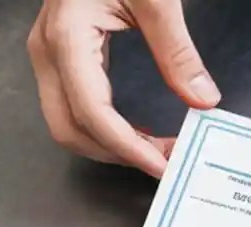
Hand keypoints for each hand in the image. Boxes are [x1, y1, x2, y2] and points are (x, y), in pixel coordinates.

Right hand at [27, 0, 220, 177]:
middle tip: (164, 161)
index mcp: (67, 37)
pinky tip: (135, 131)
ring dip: (109, 145)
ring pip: (67, 122)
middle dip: (116, 155)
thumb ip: (178, 51)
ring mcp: (50, 52)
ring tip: (155, 150)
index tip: (163, 164)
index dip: (128, 148)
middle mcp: (49, 50)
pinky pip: (73, 103)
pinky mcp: (61, 52)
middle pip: (70, 129)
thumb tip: (202, 98)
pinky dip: (103, 128)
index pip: (92, 114)